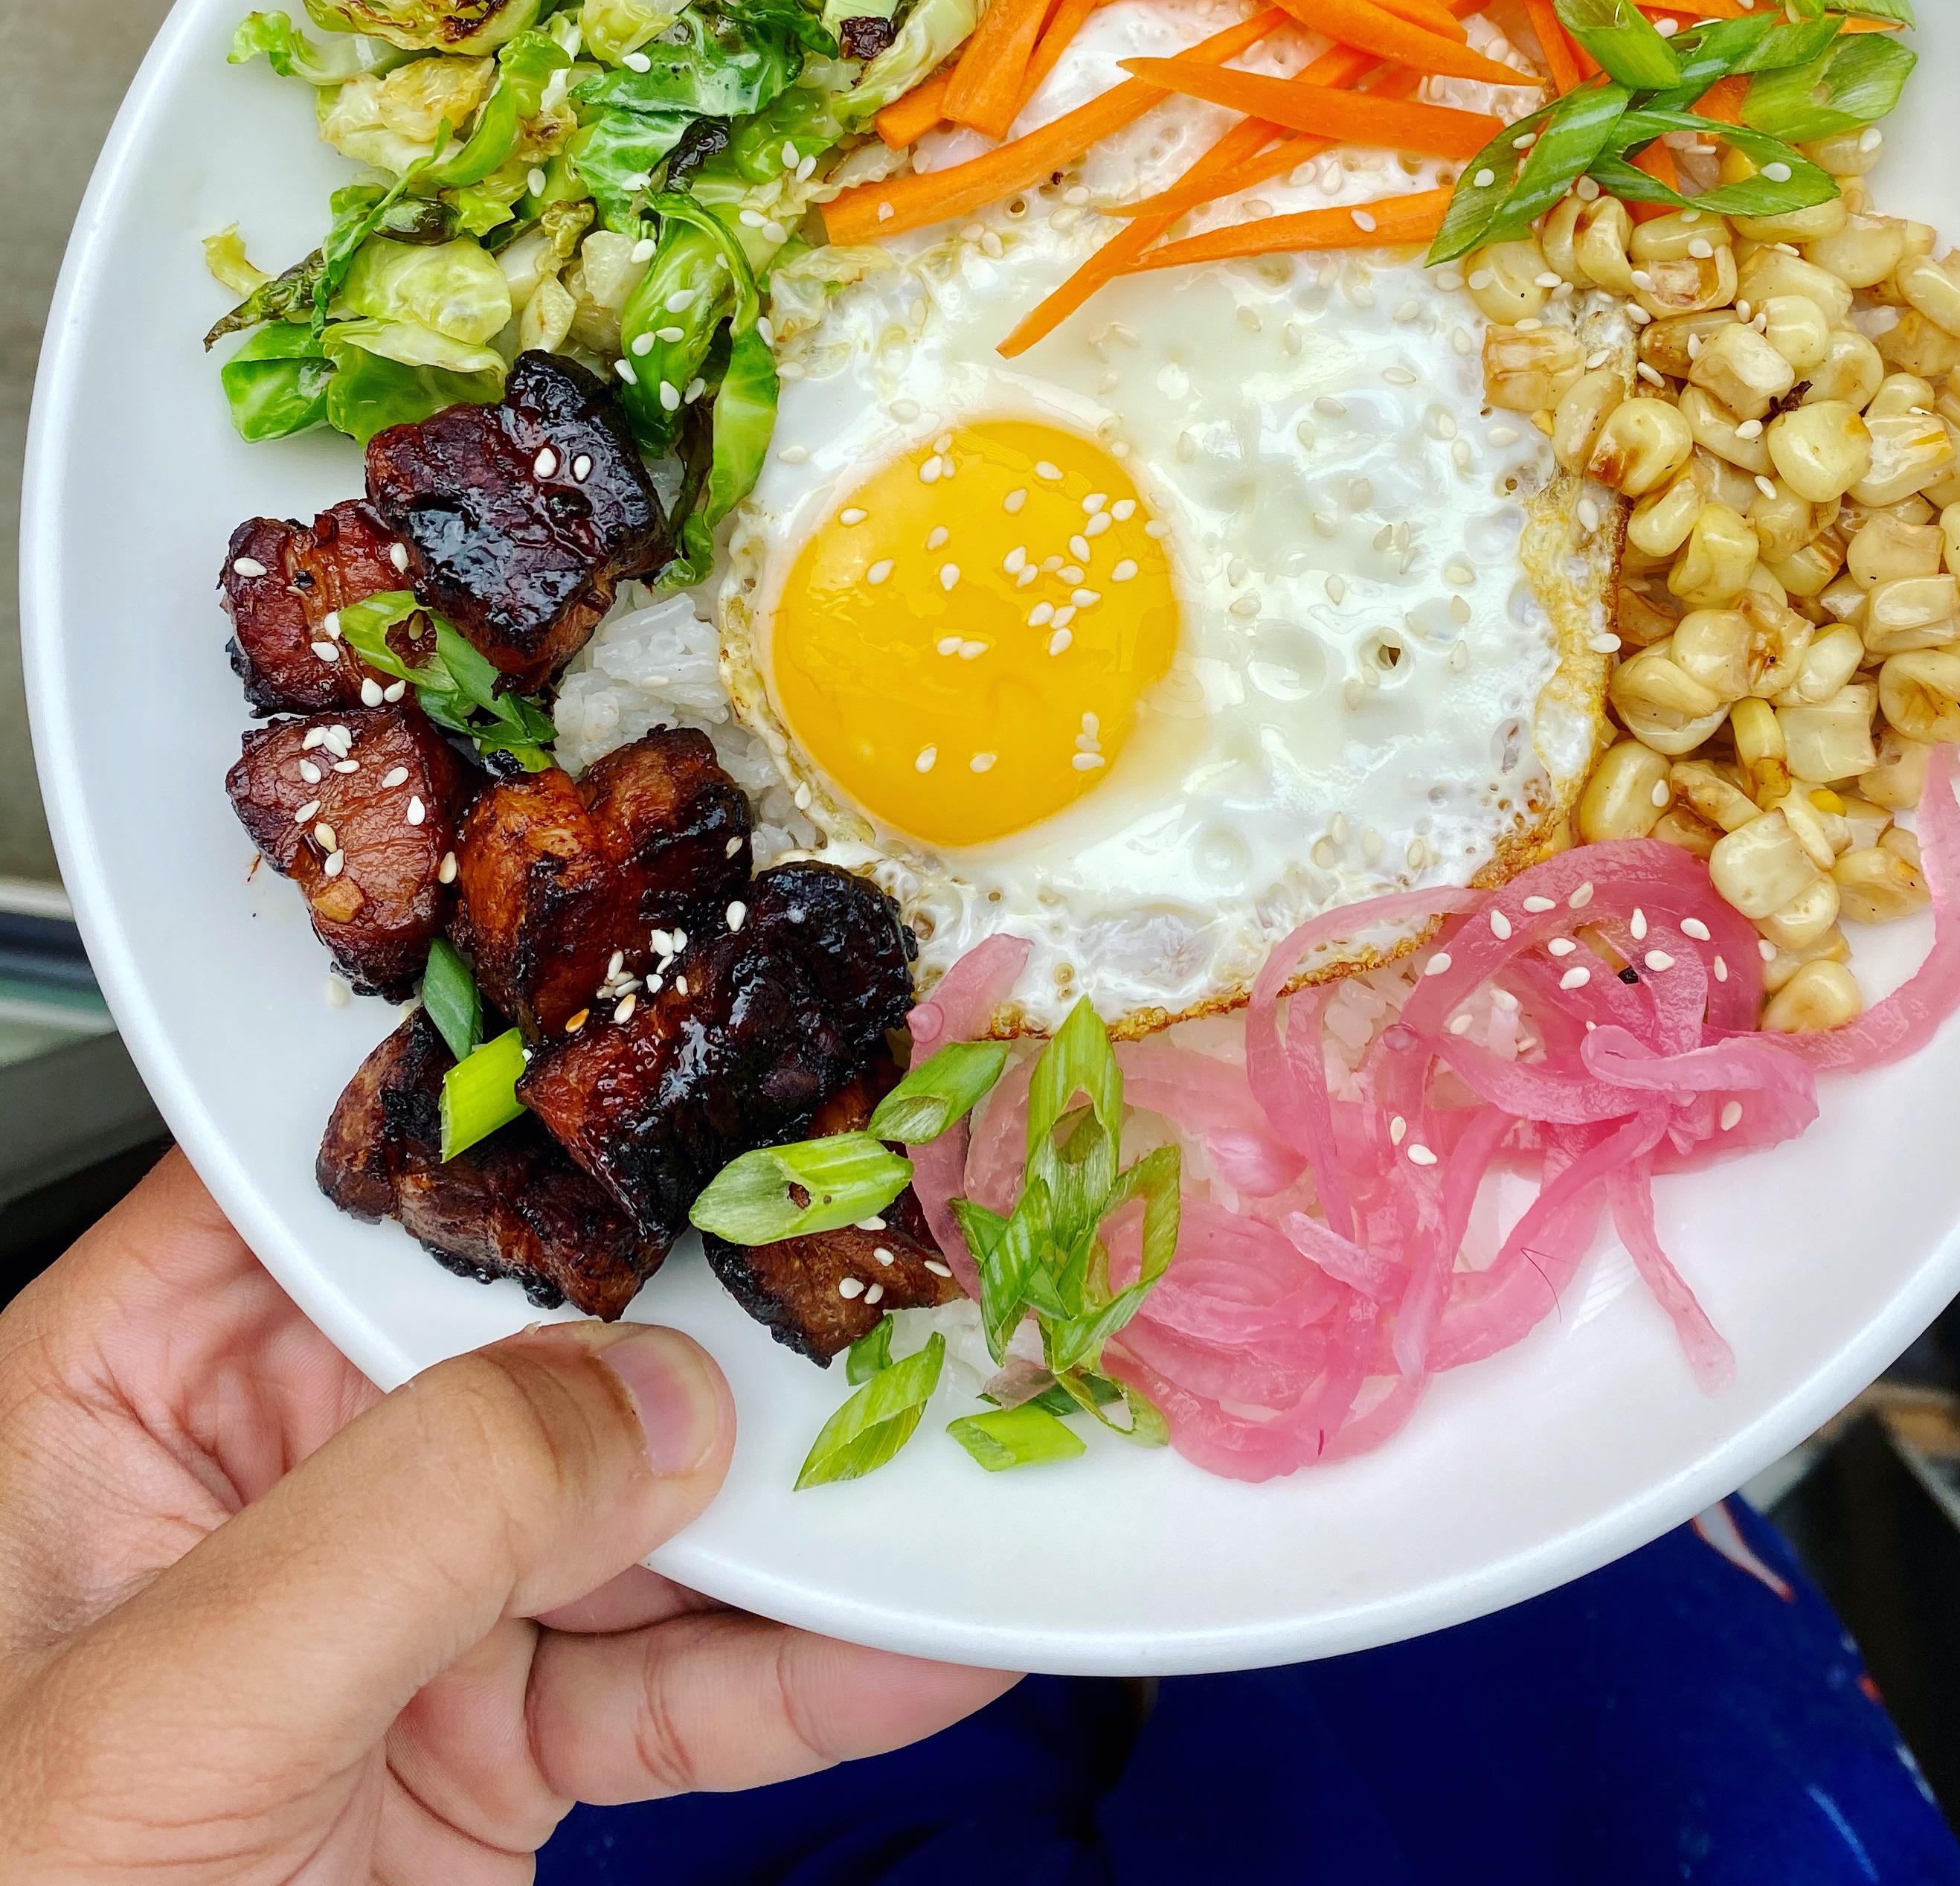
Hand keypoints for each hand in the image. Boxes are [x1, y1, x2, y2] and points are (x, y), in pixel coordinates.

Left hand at [0, 1149, 1012, 1880]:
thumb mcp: (174, 1713)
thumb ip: (414, 1522)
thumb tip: (649, 1399)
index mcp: (136, 1393)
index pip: (337, 1192)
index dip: (516, 1127)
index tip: (690, 1092)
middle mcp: (278, 1475)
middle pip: (539, 1337)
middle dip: (716, 1323)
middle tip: (886, 1284)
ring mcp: (401, 1617)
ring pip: (641, 1513)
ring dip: (802, 1506)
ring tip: (943, 1459)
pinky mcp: (493, 1747)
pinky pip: (674, 1687)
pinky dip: (803, 1675)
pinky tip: (910, 1641)